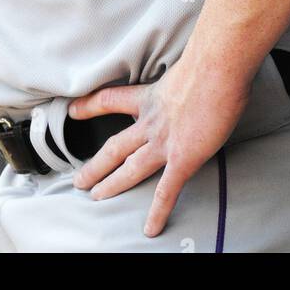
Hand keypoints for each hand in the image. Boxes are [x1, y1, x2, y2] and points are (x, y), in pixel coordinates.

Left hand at [68, 58, 251, 237]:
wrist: (217, 67)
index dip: (90, 106)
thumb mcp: (185, 65)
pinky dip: (158, 212)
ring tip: (95, 197)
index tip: (73, 110)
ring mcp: (164, 142)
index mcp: (150, 97)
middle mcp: (151, 122)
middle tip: (78, 180)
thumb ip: (182, 76)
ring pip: (130, 168)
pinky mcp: (183, 158)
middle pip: (114, 146)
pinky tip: (150, 228)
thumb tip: (196, 74)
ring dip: (111, 185)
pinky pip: (166, 191)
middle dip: (95, 165)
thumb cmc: (209, 61)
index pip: (111, 100)